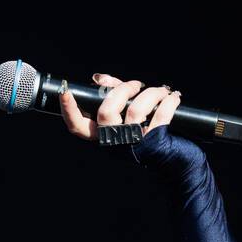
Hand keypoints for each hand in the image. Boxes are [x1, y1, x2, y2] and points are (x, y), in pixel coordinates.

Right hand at [59, 72, 182, 140]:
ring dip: (151, 93)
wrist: (176, 163)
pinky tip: (173, 97)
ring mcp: (133, 144)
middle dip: (122, 90)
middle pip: (106, 112)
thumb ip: (113, 96)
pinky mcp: (155, 144)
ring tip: (162, 91)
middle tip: (137, 85)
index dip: (69, 110)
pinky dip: (169, 102)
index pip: (78, 127)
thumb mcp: (127, 117)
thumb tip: (99, 78)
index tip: (65, 92)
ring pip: (136, 110)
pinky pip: (161, 116)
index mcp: (103, 136)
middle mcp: (114, 142)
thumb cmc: (149, 136)